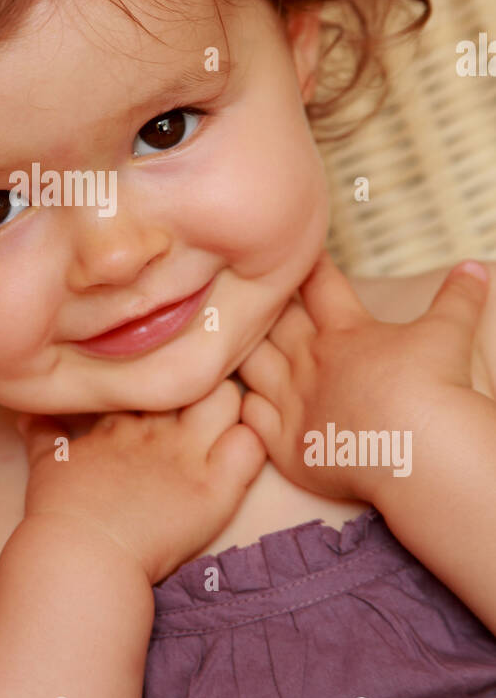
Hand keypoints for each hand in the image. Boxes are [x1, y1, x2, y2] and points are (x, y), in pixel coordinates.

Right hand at [15, 381, 266, 586]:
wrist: (80, 555)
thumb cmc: (60, 514)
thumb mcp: (45, 462)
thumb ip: (43, 431)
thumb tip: (27, 412)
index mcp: (121, 419)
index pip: (152, 374)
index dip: (163, 377)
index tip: (165, 388)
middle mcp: (156, 427)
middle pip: (193, 375)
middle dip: (202, 381)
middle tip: (204, 405)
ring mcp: (186, 454)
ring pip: (228, 398)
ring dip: (232, 408)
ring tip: (229, 428)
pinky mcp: (213, 487)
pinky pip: (250, 445)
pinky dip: (252, 444)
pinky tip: (242, 454)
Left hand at [237, 251, 489, 502]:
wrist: (415, 447)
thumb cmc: (432, 387)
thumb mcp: (449, 332)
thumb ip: (458, 298)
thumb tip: (475, 267)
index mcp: (345, 332)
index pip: (318, 285)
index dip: (306, 265)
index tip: (295, 250)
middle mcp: (311, 362)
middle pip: (271, 323)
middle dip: (259, 305)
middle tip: (242, 290)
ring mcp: (294, 403)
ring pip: (251, 366)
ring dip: (243, 352)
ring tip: (227, 340)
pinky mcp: (287, 445)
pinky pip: (250, 419)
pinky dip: (242, 407)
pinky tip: (238, 400)